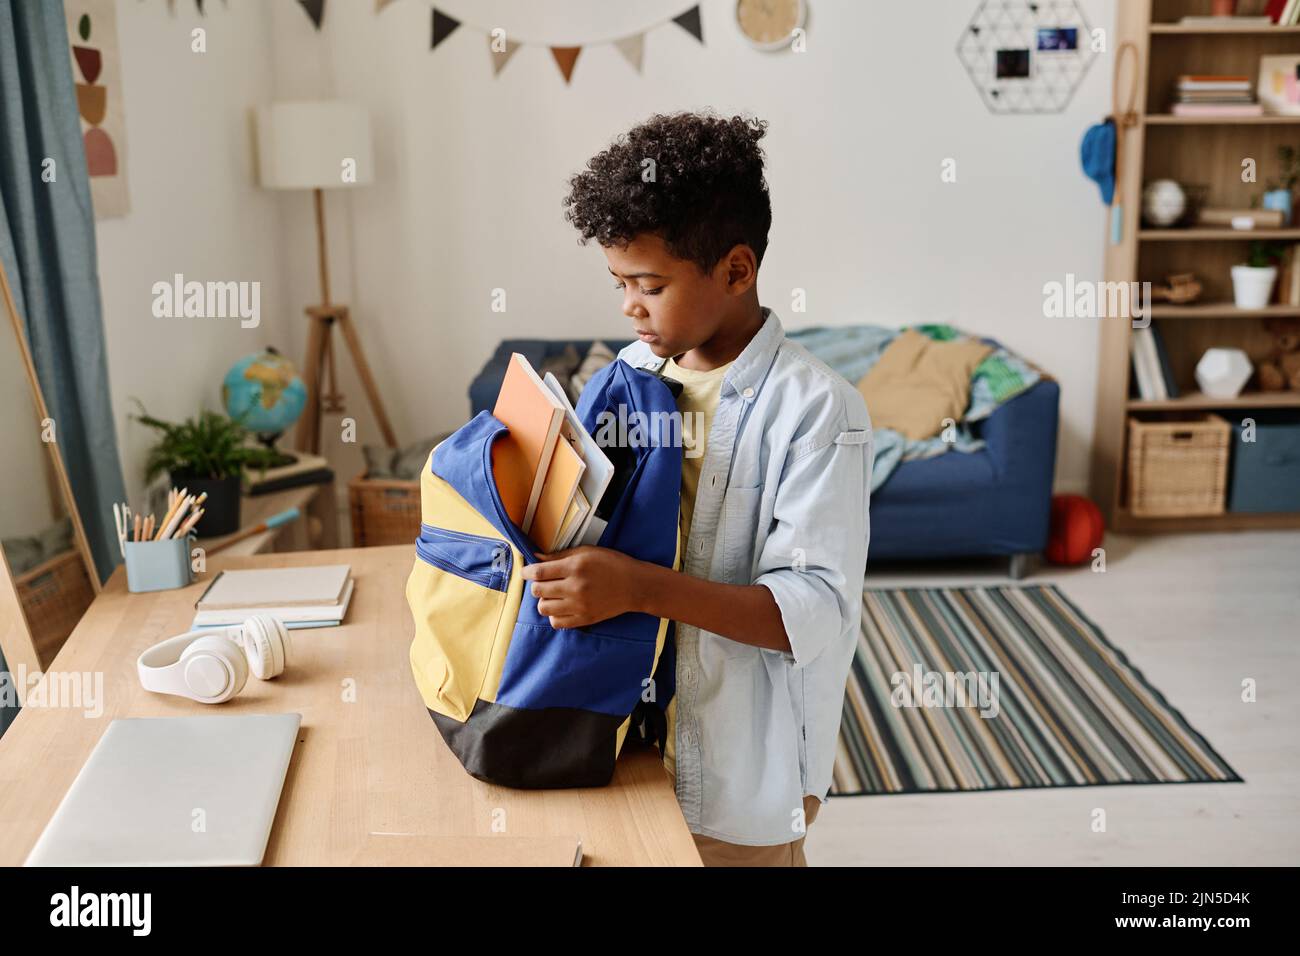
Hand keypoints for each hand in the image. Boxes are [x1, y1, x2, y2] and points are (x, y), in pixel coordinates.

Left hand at [519, 546, 640, 629]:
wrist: (635, 586)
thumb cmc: (612, 564)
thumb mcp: (587, 552)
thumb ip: (560, 556)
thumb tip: (536, 558)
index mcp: (576, 567)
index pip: (539, 572)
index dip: (527, 572)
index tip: (525, 571)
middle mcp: (576, 587)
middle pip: (538, 590)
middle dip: (536, 585)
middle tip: (543, 582)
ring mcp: (580, 606)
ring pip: (543, 608)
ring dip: (544, 600)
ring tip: (553, 595)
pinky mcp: (584, 619)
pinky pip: (556, 622)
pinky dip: (554, 614)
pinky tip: (561, 606)